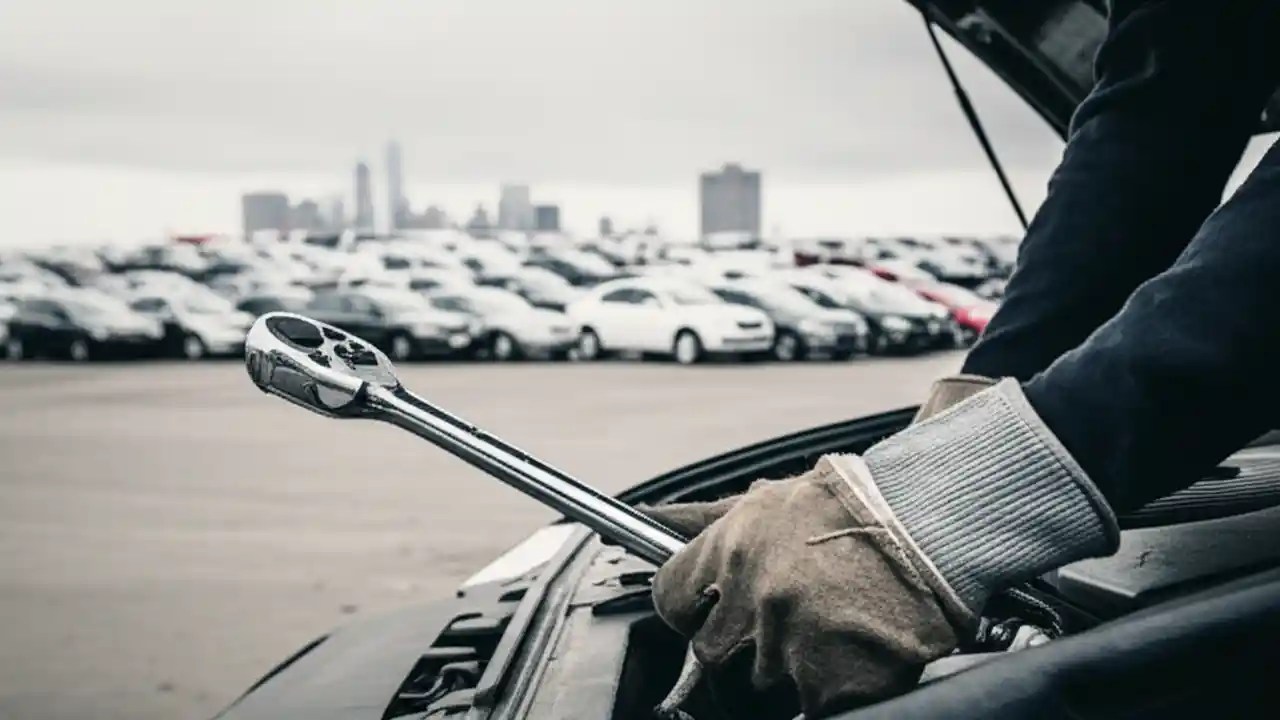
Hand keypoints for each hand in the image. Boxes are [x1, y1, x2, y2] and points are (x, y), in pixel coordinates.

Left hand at [643, 456, 973, 717]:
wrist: (938, 520)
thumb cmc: (857, 504)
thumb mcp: (770, 498)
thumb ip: (701, 519)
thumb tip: (644, 517)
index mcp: (730, 548)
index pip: (670, 600)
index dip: (692, 609)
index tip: (712, 611)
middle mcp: (752, 596)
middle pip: (713, 651)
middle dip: (743, 642)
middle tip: (786, 621)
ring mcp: (789, 643)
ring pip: (764, 680)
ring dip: (793, 663)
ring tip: (832, 626)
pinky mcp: (830, 683)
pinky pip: (811, 707)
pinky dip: (831, 689)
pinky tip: (852, 653)